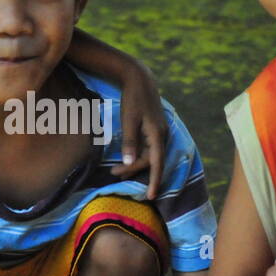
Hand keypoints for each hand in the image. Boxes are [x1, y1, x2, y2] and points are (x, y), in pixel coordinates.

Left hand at [108, 59, 166, 198]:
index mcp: (157, 135)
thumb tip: (129, 163)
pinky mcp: (153, 130)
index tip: (151, 196)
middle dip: (134, 170)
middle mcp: (162, 135)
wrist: (139, 79)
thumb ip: (129, 142)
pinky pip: (147, 148)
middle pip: (150, 161)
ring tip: (116, 172)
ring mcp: (159, 132)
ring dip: (134, 164)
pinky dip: (136, 155)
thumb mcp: (128, 121)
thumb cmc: (133, 99)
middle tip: (113, 175)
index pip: (157, 163)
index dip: (154, 180)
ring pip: (148, 155)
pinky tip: (125, 159)